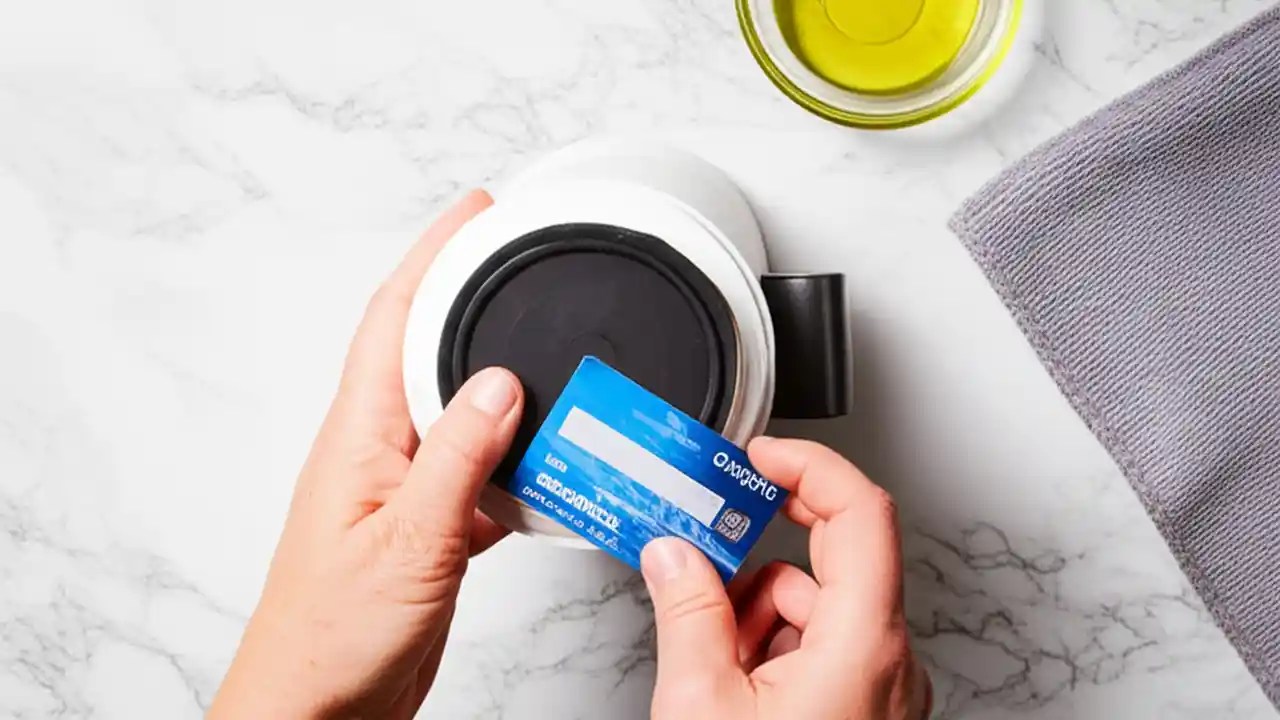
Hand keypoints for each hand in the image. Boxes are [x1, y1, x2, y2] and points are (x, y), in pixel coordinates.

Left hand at [209, 190, 522, 719]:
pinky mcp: (426, 524)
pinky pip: (476, 466)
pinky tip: (545, 460)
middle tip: (518, 254)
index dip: (432, 255)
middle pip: (424, 346)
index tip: (475, 211)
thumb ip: (459, 459)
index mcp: (360, 435)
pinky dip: (513, 453)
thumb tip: (500, 382)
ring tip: (547, 347)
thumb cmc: (333, 635)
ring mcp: (402, 485)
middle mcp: (379, 449)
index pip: (393, 318)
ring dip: (496, 373)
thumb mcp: (409, 541)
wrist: (316, 708)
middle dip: (468, 292)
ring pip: (456, 406)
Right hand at [642, 438, 930, 719]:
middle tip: (715, 531)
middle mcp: (891, 663)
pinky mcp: (871, 712)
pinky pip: (830, 648)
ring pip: (826, 606)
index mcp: (863, 646)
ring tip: (717, 653)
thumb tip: (674, 557)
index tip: (761, 457)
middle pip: (841, 553)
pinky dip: (781, 646)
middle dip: (766, 544)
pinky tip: (740, 680)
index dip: (809, 467)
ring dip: (765, 609)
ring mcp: (887, 691)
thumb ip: (687, 616)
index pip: (861, 512)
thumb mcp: (701, 706)